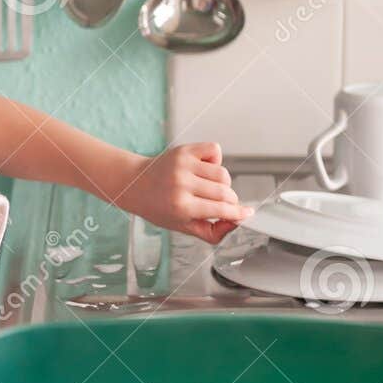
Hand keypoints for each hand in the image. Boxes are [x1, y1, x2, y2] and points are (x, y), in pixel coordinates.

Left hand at [124, 142, 252, 245]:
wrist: (135, 184)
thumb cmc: (158, 207)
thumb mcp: (182, 227)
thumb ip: (211, 232)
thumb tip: (235, 223)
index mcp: (181, 206)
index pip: (221, 210)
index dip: (238, 213)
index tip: (247, 214)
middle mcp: (182, 184)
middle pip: (225, 191)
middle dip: (231, 200)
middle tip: (223, 203)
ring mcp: (183, 165)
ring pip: (223, 173)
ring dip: (224, 183)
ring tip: (210, 187)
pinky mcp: (184, 150)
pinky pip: (214, 151)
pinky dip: (216, 160)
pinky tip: (205, 169)